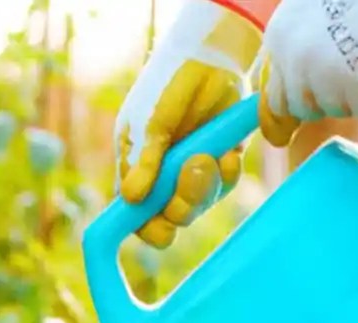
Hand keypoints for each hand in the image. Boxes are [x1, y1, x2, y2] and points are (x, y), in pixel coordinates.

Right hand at [114, 0, 260, 248]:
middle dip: (184, 202)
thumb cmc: (166, 85)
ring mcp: (190, 172)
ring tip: (209, 155)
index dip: (147, 228)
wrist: (208, 57)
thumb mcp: (149, 122)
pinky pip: (224, 186)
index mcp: (135, 169)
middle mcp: (161, 177)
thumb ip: (143, 161)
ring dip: (206, 185)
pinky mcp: (218, 162)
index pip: (136, 216)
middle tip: (194, 168)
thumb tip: (130, 200)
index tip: (162, 229)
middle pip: (171, 216)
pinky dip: (226, 175)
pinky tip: (227, 155)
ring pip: (200, 204)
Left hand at [255, 0, 357, 146]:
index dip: (291, 107)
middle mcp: (299, 67)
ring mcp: (331, 80)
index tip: (294, 121)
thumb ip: (291, 52)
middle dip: (326, 97)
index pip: (276, 101)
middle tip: (348, 73)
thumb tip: (283, 101)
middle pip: (308, 109)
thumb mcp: (303, 16)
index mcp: (280, 44)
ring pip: (341, 110)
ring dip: (356, 94)